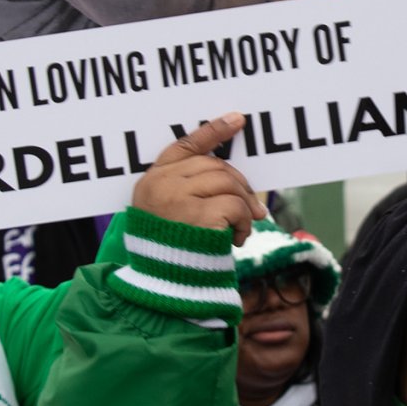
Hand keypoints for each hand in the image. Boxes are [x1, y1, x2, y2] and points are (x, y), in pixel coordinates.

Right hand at [133, 114, 258, 242]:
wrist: (163, 287)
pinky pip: (235, 206)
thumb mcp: (168, 216)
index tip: (238, 119)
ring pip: (227, 183)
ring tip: (241, 228)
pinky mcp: (199, 217)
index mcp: (153, 181)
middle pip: (214, 166)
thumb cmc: (170, 253)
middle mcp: (162, 185)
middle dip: (239, 184)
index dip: (213, 131)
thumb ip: (189, 191)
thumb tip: (234, 180)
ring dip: (243, 206)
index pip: (184, 146)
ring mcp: (178, 199)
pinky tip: (237, 239)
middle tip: (253, 208)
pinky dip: (244, 223)